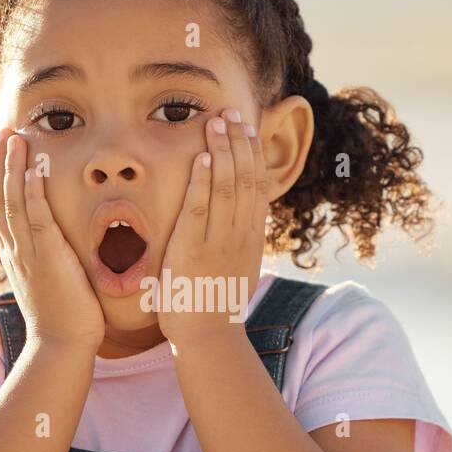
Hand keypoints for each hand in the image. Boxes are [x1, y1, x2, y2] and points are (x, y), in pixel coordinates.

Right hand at [0, 120, 104, 351]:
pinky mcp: (47, 258)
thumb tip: (47, 231)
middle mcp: (13, 246)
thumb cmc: (63, 312)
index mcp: (13, 247)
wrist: (62, 345)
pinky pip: (37, 218)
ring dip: (9, 166)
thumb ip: (45, 248)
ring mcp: (26, 252)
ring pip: (10, 201)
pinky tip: (35, 168)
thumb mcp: (48, 272)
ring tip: (9, 134)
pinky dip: (33, 192)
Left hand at [158, 107, 267, 345]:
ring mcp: (218, 241)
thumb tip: (239, 222)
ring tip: (216, 123)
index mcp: (251, 237)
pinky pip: (199, 208)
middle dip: (238, 142)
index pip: (258, 186)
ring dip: (221, 151)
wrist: (208, 337)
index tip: (247, 128)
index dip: (253, 154)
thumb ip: (238, 241)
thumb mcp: (236, 267)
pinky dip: (201, 180)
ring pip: (226, 187)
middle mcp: (240, 235)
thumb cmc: (215, 304)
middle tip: (231, 113)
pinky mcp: (193, 249)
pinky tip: (200, 156)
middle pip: (245, 178)